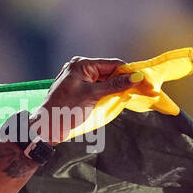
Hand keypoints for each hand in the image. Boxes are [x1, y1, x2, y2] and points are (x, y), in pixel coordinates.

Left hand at [37, 56, 152, 140]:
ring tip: (129, 96)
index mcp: (81, 64)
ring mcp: (78, 78)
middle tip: (142, 91)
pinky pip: (98, 87)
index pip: (113, 65)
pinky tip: (115, 99)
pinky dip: (107, 93)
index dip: (130, 74)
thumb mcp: (93, 96)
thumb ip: (115, 85)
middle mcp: (79, 68)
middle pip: (110, 72)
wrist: (46, 128)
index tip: (146, 82)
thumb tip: (136, 77)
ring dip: (116, 88)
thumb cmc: (64, 110)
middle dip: (124, 81)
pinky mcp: (78, 89)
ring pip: (105, 80)